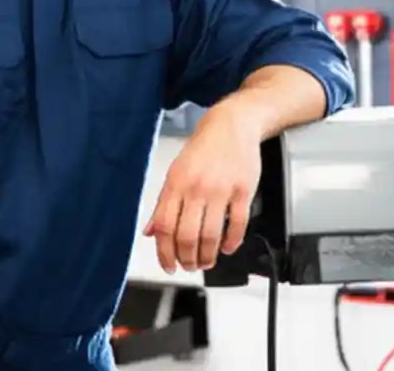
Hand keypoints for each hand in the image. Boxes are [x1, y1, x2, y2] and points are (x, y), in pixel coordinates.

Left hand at [143, 105, 262, 273]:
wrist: (231, 126)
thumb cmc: (202, 149)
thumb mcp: (174, 173)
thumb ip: (162, 204)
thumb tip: (150, 232)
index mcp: (175, 184)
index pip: (164, 226)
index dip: (164, 252)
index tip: (167, 265)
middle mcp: (196, 188)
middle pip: (187, 235)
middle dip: (187, 259)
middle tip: (189, 266)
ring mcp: (220, 190)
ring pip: (211, 234)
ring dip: (208, 255)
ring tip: (206, 262)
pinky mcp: (243, 191)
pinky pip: (237, 224)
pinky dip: (232, 242)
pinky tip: (228, 248)